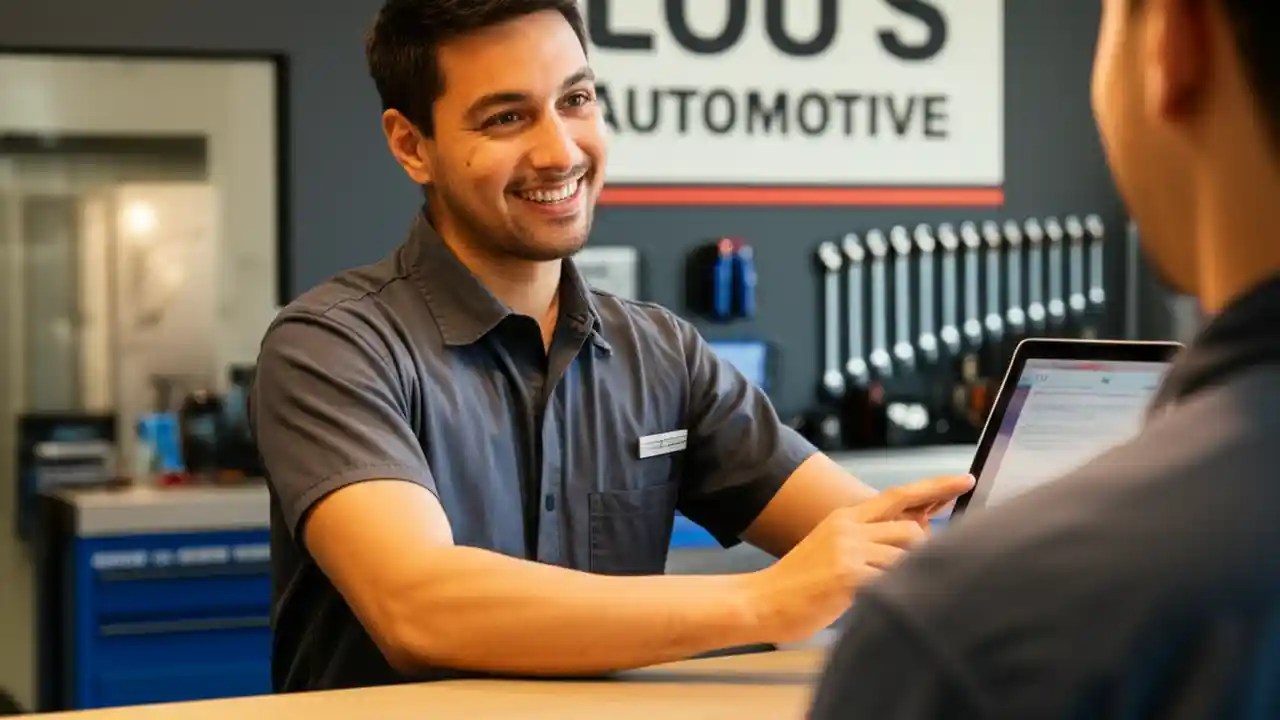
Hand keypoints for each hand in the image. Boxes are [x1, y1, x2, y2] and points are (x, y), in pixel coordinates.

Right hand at [745, 474, 974, 643]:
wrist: (760, 601)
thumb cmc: (799, 584)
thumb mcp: (834, 550)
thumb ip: (872, 540)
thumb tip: (918, 532)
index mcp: (846, 518)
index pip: (900, 495)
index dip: (936, 487)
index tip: (965, 480)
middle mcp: (849, 527)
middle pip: (913, 529)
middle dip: (922, 554)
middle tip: (907, 575)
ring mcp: (848, 549)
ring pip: (908, 555)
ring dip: (906, 576)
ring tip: (880, 593)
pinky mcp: (848, 574)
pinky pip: (893, 580)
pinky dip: (895, 594)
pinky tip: (876, 604)